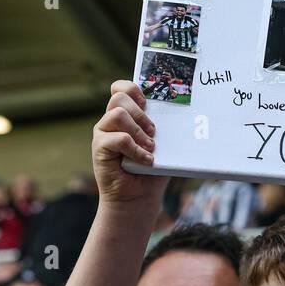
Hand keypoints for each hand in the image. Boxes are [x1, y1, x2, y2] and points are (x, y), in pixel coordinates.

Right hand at [93, 80, 169, 206]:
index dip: (132, 88)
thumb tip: (185, 114)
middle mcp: (111, 121)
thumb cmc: (152, 170)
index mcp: (126, 115)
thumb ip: (165, 128)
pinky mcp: (99, 148)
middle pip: (119, 98)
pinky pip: (118, 138)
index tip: (147, 102)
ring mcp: (103, 133)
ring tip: (150, 147)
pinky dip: (136, 149)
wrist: (139, 197)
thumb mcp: (163, 146)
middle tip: (154, 132)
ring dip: (138, 130)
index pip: (121, 88)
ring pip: (117, 114)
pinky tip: (146, 160)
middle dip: (140, 113)